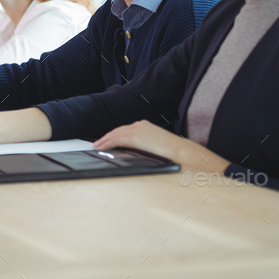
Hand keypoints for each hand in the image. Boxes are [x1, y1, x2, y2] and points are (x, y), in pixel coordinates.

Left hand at [94, 120, 229, 173]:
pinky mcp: (136, 136)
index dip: (114, 136)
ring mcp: (138, 129)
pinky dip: (108, 143)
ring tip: (97, 146)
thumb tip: (136, 153)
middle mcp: (140, 125)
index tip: (106, 141)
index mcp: (145, 126)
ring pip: (116, 134)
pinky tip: (102, 148)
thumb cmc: (172, 153)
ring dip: (105, 140)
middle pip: (118, 130)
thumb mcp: (156, 147)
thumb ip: (145, 147)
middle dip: (107, 137)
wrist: (181, 152)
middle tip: (97, 143)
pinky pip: (118, 139)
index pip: (125, 130)